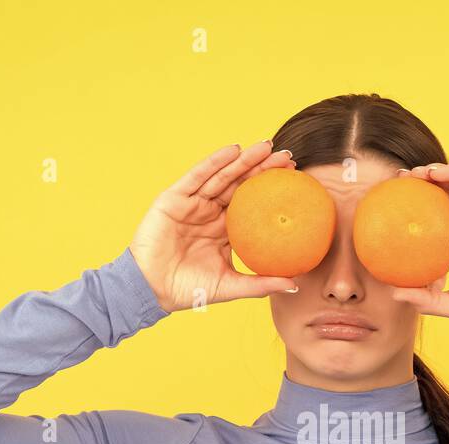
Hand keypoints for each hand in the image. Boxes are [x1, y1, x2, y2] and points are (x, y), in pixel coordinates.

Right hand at [130, 140, 299, 313]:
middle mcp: (211, 213)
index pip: (253, 205)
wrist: (152, 289)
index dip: (272, 192)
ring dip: (244, 160)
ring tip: (266, 147)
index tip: (296, 182)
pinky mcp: (175, 198)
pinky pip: (197, 176)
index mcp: (225, 230)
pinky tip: (233, 150)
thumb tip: (294, 284)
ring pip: (223, 176)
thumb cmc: (189, 290)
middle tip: (288, 158)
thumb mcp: (231, 286)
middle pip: (241, 185)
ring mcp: (193, 204)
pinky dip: (215, 162)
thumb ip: (260, 283)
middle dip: (264, 169)